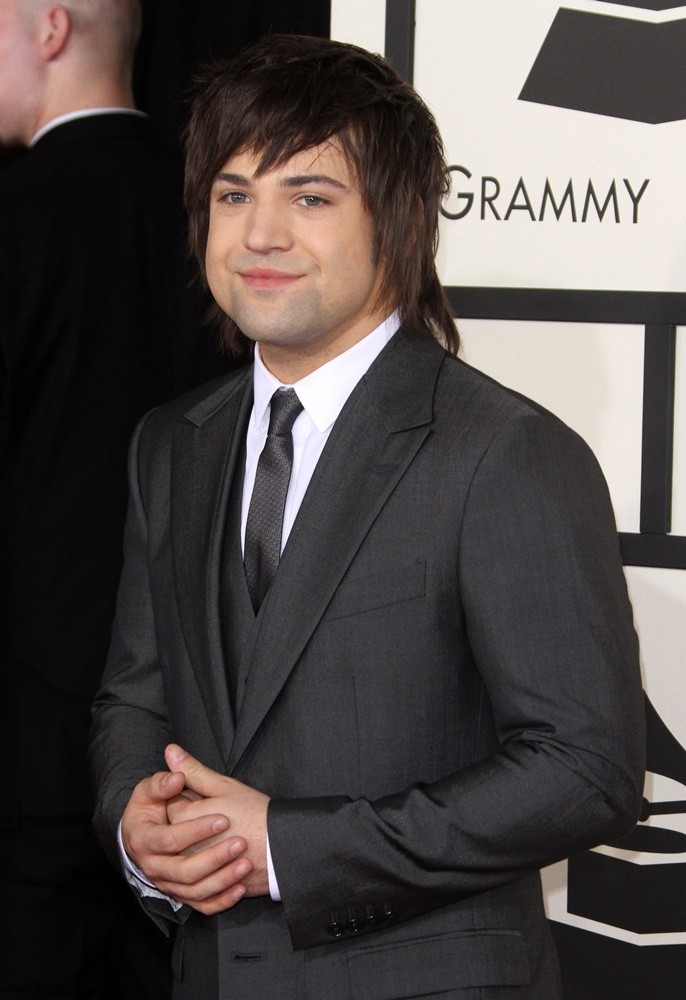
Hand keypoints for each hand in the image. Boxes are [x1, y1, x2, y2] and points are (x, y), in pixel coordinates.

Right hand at [121, 767, 253, 914]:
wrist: (145, 832)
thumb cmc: (151, 806)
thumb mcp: (151, 790)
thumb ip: (163, 781)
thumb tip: (175, 771)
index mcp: (143, 840)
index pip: (169, 840)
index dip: (196, 830)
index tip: (223, 819)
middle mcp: (153, 867)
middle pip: (184, 870)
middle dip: (214, 857)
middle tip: (240, 843)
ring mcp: (167, 884)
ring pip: (195, 891)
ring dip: (222, 879)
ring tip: (245, 863)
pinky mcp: (182, 894)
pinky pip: (202, 905)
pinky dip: (222, 900)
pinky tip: (241, 887)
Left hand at [165, 744, 270, 898]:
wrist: (281, 848)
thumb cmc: (254, 813)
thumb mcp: (223, 785)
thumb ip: (193, 770)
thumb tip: (170, 750)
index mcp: (183, 818)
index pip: (170, 805)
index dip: (188, 798)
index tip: (207, 799)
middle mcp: (182, 848)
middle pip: (174, 834)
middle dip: (189, 825)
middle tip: (218, 818)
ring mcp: (193, 872)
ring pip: (181, 863)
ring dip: (196, 851)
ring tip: (221, 841)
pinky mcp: (208, 890)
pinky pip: (197, 892)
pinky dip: (204, 881)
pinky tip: (219, 868)